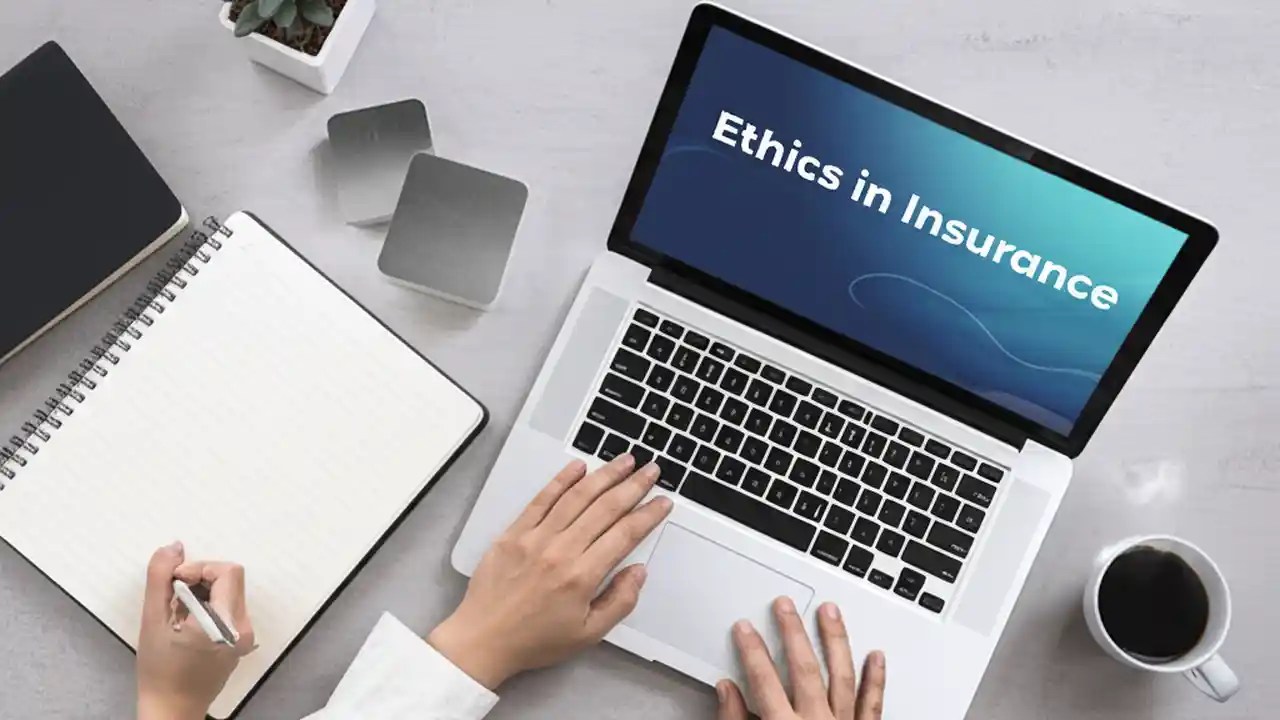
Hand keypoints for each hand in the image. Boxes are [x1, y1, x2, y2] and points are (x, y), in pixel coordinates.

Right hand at [136, 542, 256, 719]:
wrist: (172, 710)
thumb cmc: (159, 670)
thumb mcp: (152, 621)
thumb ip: (160, 578)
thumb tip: (174, 546)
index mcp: (227, 622)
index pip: (228, 571)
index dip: (200, 568)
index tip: (175, 584)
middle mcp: (244, 627)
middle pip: (230, 580)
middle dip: (200, 580)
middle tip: (174, 600)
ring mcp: (245, 635)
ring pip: (229, 593)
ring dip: (203, 593)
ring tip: (178, 615)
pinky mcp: (241, 641)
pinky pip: (229, 608)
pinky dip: (209, 606)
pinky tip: (188, 624)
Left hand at [429, 454, 672, 688]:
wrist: (483, 639)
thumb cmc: (534, 640)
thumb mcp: (588, 634)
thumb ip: (619, 601)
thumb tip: (639, 571)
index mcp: (581, 577)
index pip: (625, 535)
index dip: (648, 515)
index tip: (663, 502)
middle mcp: (560, 551)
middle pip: (606, 508)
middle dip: (634, 486)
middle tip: (651, 470)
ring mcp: (535, 538)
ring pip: (577, 497)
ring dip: (604, 475)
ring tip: (625, 461)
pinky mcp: (514, 532)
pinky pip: (541, 499)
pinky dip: (561, 480)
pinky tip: (578, 467)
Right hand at [718, 597, 885, 719]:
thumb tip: (727, 692)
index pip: (765, 681)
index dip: (752, 652)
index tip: (745, 629)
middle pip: (804, 669)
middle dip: (793, 632)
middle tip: (785, 606)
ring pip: (841, 676)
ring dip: (834, 641)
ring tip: (830, 613)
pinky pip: (872, 704)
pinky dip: (876, 679)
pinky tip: (875, 655)